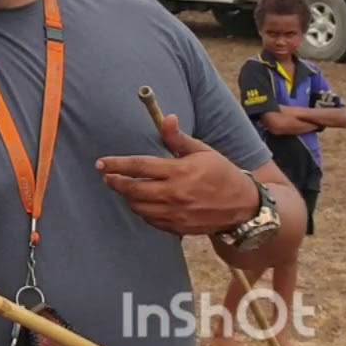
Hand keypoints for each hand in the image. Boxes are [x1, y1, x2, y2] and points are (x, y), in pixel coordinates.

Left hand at [96, 114, 258, 235]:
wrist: (244, 206)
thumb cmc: (222, 173)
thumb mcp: (203, 151)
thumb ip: (178, 138)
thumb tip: (167, 117)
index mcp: (179, 171)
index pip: (140, 166)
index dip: (117, 164)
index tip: (101, 163)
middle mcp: (175, 194)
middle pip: (133, 190)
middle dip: (115, 182)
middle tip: (107, 176)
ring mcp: (176, 214)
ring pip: (139, 207)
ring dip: (127, 197)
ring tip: (124, 188)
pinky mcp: (178, 228)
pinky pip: (151, 221)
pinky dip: (142, 211)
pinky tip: (141, 202)